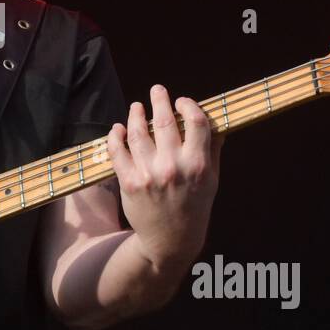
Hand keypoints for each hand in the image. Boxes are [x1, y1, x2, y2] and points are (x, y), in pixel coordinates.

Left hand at [106, 84, 222, 269]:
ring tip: (136, 107)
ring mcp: (149, 174)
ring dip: (135, 114)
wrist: (171, 240)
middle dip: (159, 99)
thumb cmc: (195, 206)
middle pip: (164, 121)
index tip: (182, 101)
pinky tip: (118, 129)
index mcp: (198, 164)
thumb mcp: (212, 180)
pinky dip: (116, 136)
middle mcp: (174, 167)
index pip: (196, 121)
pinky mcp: (129, 182)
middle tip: (157, 89)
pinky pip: (118, 151)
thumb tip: (213, 121)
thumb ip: (213, 150)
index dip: (188, 105)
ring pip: (137, 132)